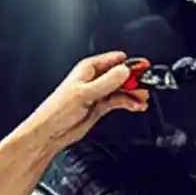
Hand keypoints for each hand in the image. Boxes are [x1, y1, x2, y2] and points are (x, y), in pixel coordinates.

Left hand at [18, 52, 150, 151]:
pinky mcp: (100, 107)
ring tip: (143, 100)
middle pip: (121, 75)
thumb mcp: (84, 93)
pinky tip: (136, 106)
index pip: (115, 61)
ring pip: (122, 89)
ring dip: (133, 94)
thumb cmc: (57, 111)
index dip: (129, 64)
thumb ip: (106, 82)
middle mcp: (94, 79)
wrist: (50, 132)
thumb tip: (124, 71)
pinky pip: (119, 102)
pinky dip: (129, 104)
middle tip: (145, 87)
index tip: (142, 70)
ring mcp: (98, 93)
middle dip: (134, 80)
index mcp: (88, 69)